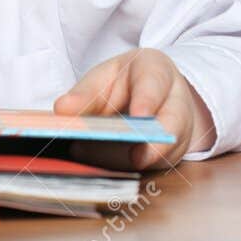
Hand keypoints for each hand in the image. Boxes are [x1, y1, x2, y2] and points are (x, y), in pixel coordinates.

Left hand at [53, 47, 215, 170]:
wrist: (143, 92)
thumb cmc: (121, 82)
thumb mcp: (102, 78)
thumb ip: (84, 94)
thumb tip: (62, 110)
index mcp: (155, 70)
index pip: (155, 82)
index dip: (148, 99)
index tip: (139, 114)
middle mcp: (175, 99)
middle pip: (174, 120)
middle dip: (157, 141)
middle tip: (136, 157)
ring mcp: (179, 127)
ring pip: (171, 146)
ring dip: (145, 159)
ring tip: (117, 165)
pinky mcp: (174, 151)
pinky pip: (162, 163)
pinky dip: (139, 168)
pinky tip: (113, 170)